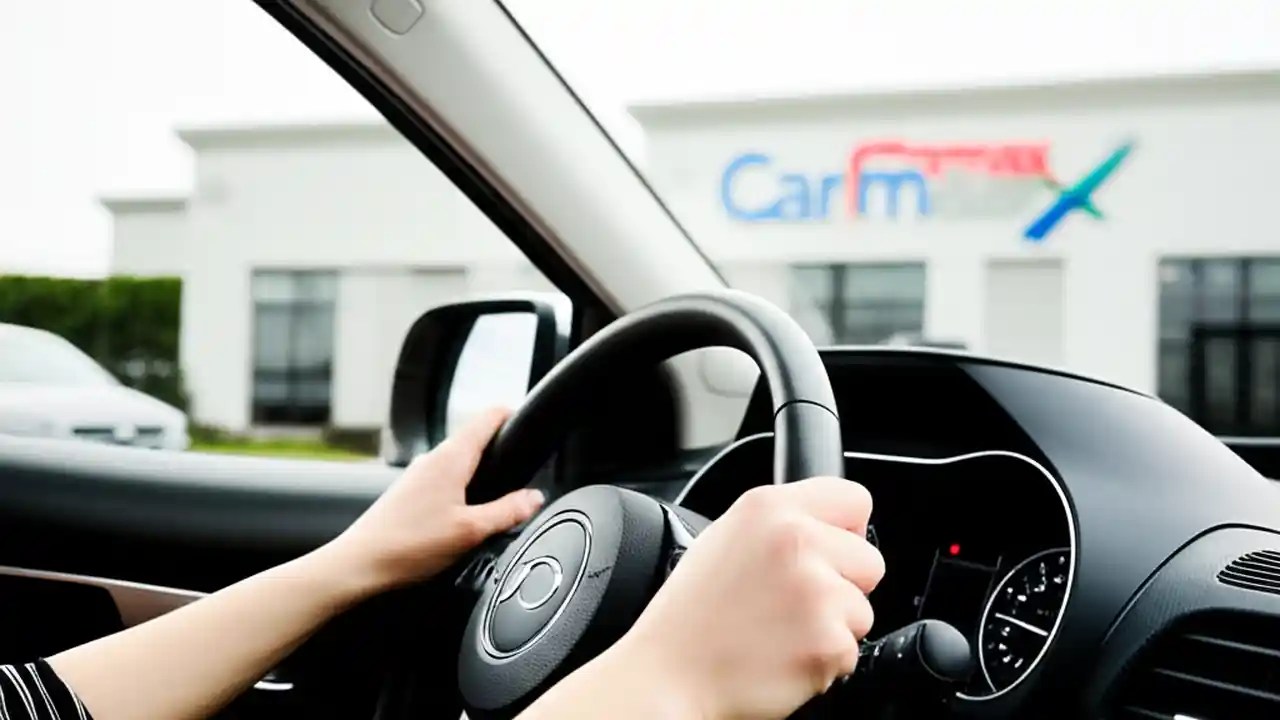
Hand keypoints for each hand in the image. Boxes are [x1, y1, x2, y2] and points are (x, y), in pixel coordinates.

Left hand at [325, 407, 544, 595]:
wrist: (359, 565)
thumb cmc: (408, 545)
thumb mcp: (471, 531)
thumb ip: (507, 511)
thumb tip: (534, 498)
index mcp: (451, 458)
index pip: (488, 417)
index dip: (512, 415)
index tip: (528, 423)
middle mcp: (433, 460)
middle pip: (475, 440)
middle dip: (500, 450)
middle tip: (523, 468)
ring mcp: (419, 476)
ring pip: (460, 463)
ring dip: (481, 473)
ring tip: (499, 496)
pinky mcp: (410, 495)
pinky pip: (445, 481)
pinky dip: (463, 490)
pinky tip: (466, 517)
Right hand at [611, 477, 883, 719]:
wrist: (669, 675)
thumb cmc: (692, 615)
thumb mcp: (725, 538)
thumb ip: (780, 524)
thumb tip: (829, 527)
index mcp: (768, 507)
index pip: (854, 500)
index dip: (847, 532)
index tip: (830, 554)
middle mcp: (796, 540)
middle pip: (869, 560)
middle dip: (844, 586)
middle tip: (795, 604)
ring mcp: (816, 591)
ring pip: (862, 610)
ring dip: (832, 628)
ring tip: (780, 632)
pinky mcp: (827, 641)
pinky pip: (851, 652)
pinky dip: (824, 663)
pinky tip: (781, 657)